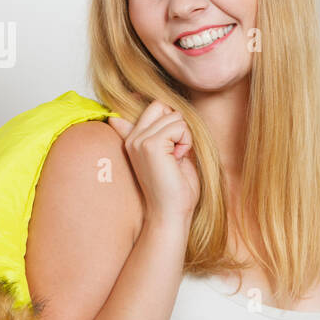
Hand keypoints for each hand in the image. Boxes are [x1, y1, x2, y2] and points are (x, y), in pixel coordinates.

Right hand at [107, 100, 200, 232]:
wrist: (172, 213)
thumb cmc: (175, 189)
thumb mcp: (169, 154)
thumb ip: (164, 133)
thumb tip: (152, 115)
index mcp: (134, 138)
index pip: (152, 106)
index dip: (171, 120)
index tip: (173, 147)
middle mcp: (133, 138)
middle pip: (162, 106)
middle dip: (178, 125)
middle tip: (176, 152)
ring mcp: (139, 140)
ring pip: (173, 116)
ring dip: (184, 136)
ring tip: (176, 159)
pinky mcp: (150, 145)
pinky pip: (179, 126)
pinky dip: (186, 142)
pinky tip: (178, 159)